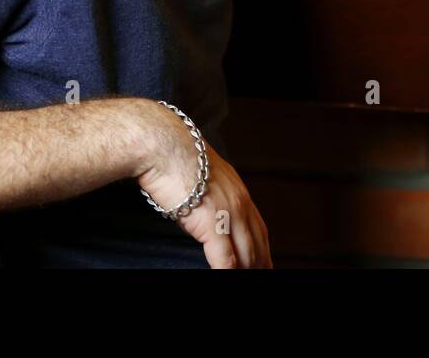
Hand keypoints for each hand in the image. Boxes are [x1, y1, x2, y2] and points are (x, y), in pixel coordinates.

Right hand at [136, 111, 271, 268]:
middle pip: (257, 242)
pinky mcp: (213, 224)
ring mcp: (228, 213)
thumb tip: (203, 212)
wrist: (164, 146)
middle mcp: (239, 201)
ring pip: (246, 253)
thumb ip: (211, 194)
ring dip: (248, 270)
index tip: (264, 262)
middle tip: (263, 276)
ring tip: (248, 282)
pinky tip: (228, 278)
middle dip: (261, 263)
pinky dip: (229, 272)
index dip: (263, 247)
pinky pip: (226, 258)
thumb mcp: (204, 174)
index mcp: (238, 190)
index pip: (258, 226)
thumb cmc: (174, 157)